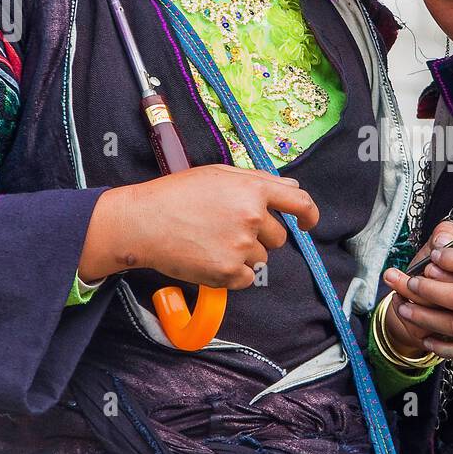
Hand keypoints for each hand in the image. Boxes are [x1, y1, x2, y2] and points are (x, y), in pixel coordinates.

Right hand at [79, 166, 318, 287]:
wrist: (143, 222)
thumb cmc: (177, 194)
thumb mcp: (218, 174)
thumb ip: (258, 180)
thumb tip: (292, 190)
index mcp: (253, 190)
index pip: (300, 203)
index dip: (309, 215)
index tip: (306, 223)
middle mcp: (252, 217)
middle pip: (278, 238)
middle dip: (260, 236)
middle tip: (227, 229)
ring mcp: (241, 246)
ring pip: (261, 259)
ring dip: (244, 255)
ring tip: (211, 242)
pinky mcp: (229, 272)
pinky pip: (246, 278)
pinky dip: (232, 274)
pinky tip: (209, 258)